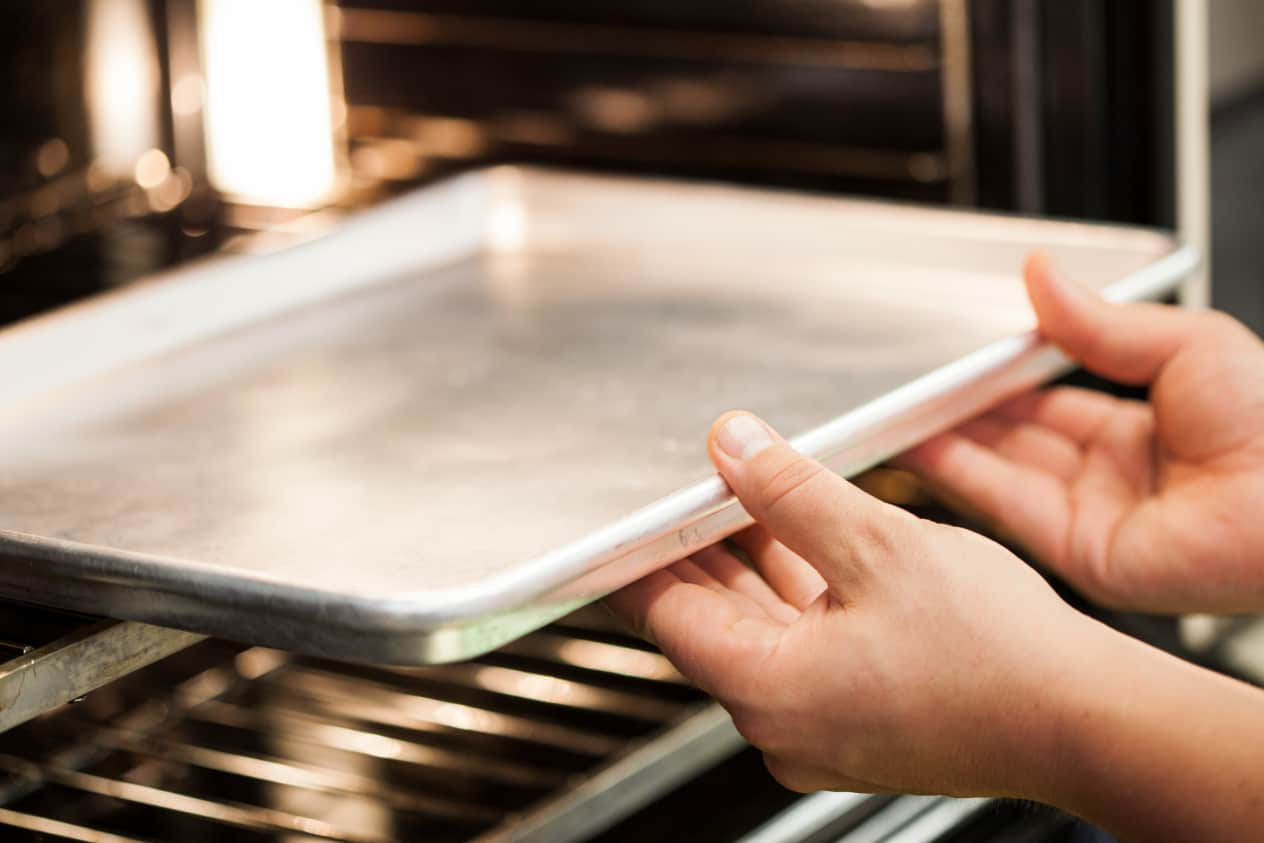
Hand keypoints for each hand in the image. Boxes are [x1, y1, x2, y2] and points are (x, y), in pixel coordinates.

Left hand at [607, 412, 1106, 797]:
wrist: (1084, 721)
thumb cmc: (999, 658)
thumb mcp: (879, 545)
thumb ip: (791, 492)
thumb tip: (734, 449)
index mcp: (768, 690)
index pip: (667, 612)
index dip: (644, 552)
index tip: (631, 514)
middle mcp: (782, 725)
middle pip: (710, 622)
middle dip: (700, 550)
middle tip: (689, 492)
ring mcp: (819, 731)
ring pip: (759, 634)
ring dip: (749, 568)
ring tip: (741, 505)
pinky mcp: (856, 724)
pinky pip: (800, 651)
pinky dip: (794, 598)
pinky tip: (801, 549)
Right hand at [900, 254, 1263, 613]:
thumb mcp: (1188, 346)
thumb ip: (1101, 322)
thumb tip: (1043, 277)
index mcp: (1145, 429)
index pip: (1048, 404)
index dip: (999, 382)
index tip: (958, 362)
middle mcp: (1114, 477)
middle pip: (1015, 441)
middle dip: (961, 414)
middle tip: (909, 389)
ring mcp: (1096, 519)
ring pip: (1000, 475)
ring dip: (946, 445)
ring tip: (896, 415)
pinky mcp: (1083, 556)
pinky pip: (1007, 510)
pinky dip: (960, 479)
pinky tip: (924, 449)